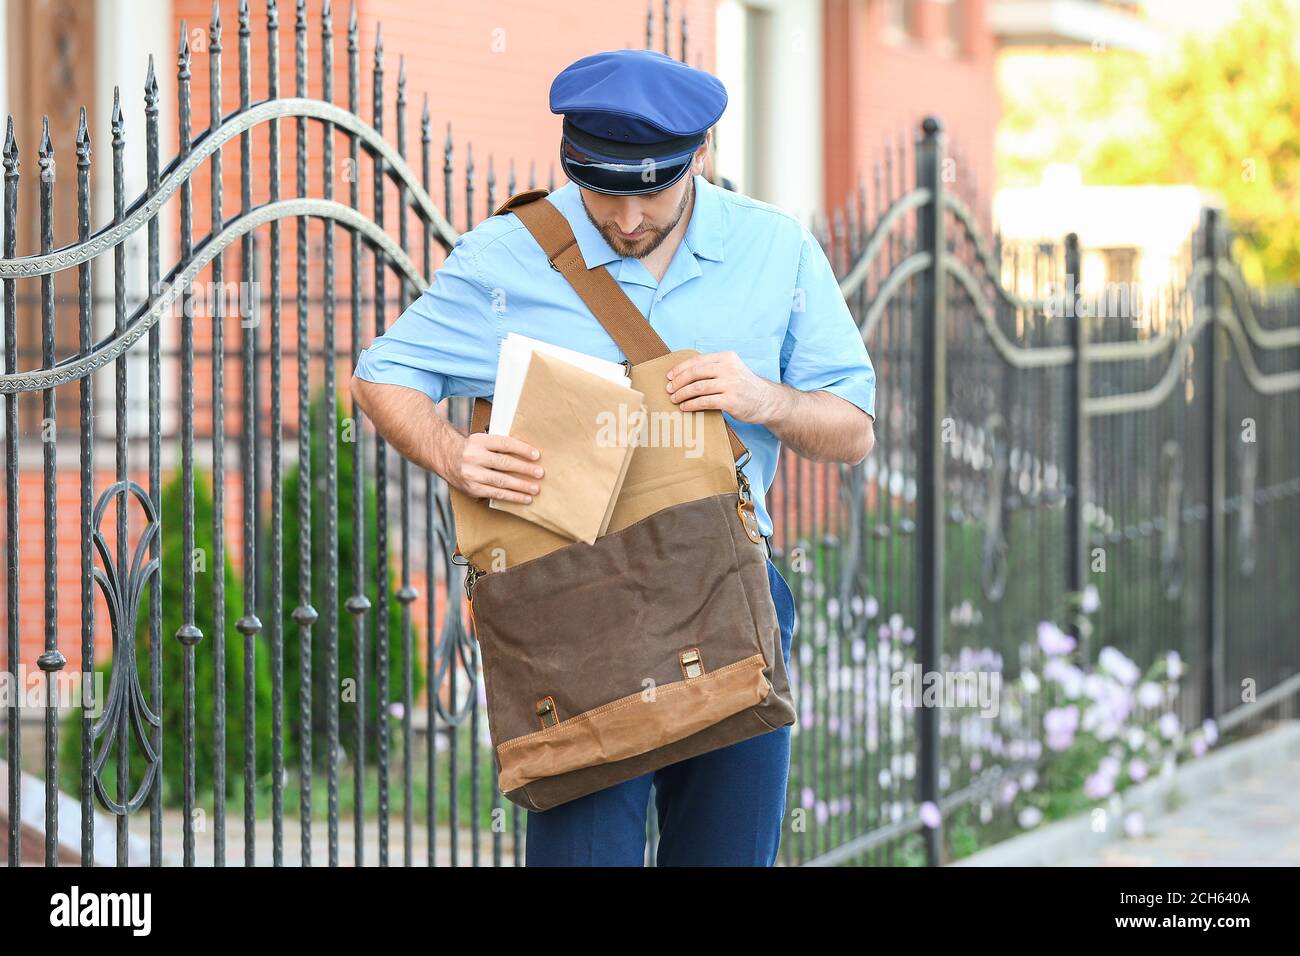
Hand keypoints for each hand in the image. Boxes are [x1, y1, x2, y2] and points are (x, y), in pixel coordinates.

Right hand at [451, 432, 543, 503]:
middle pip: (504, 463)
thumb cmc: (470, 448)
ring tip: (535, 489)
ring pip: (501, 481)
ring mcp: (472, 474)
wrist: (445, 457)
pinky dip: (512, 497)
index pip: (504, 444)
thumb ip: (499, 446)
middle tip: (540, 473)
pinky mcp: (472, 489)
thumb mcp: (482, 440)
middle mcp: (474, 457)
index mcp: (479, 441)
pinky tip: (524, 498)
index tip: (536, 455)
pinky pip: (495, 494)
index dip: (522, 449)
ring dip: (521, 486)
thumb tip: (527, 453)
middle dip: (524, 469)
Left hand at [665, 351, 780, 423]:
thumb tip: (684, 373)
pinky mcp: (730, 401)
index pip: (697, 360)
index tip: (669, 376)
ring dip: (682, 394)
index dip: (680, 368)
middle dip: (678, 381)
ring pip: (697, 388)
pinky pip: (704, 402)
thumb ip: (713, 367)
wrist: (766, 400)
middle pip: (695, 373)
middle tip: (669, 389)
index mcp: (726, 357)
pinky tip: (685, 407)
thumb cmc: (744, 386)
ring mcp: (730, 384)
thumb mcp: (732, 369)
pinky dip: (691, 405)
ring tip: (675, 399)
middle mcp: (728, 368)